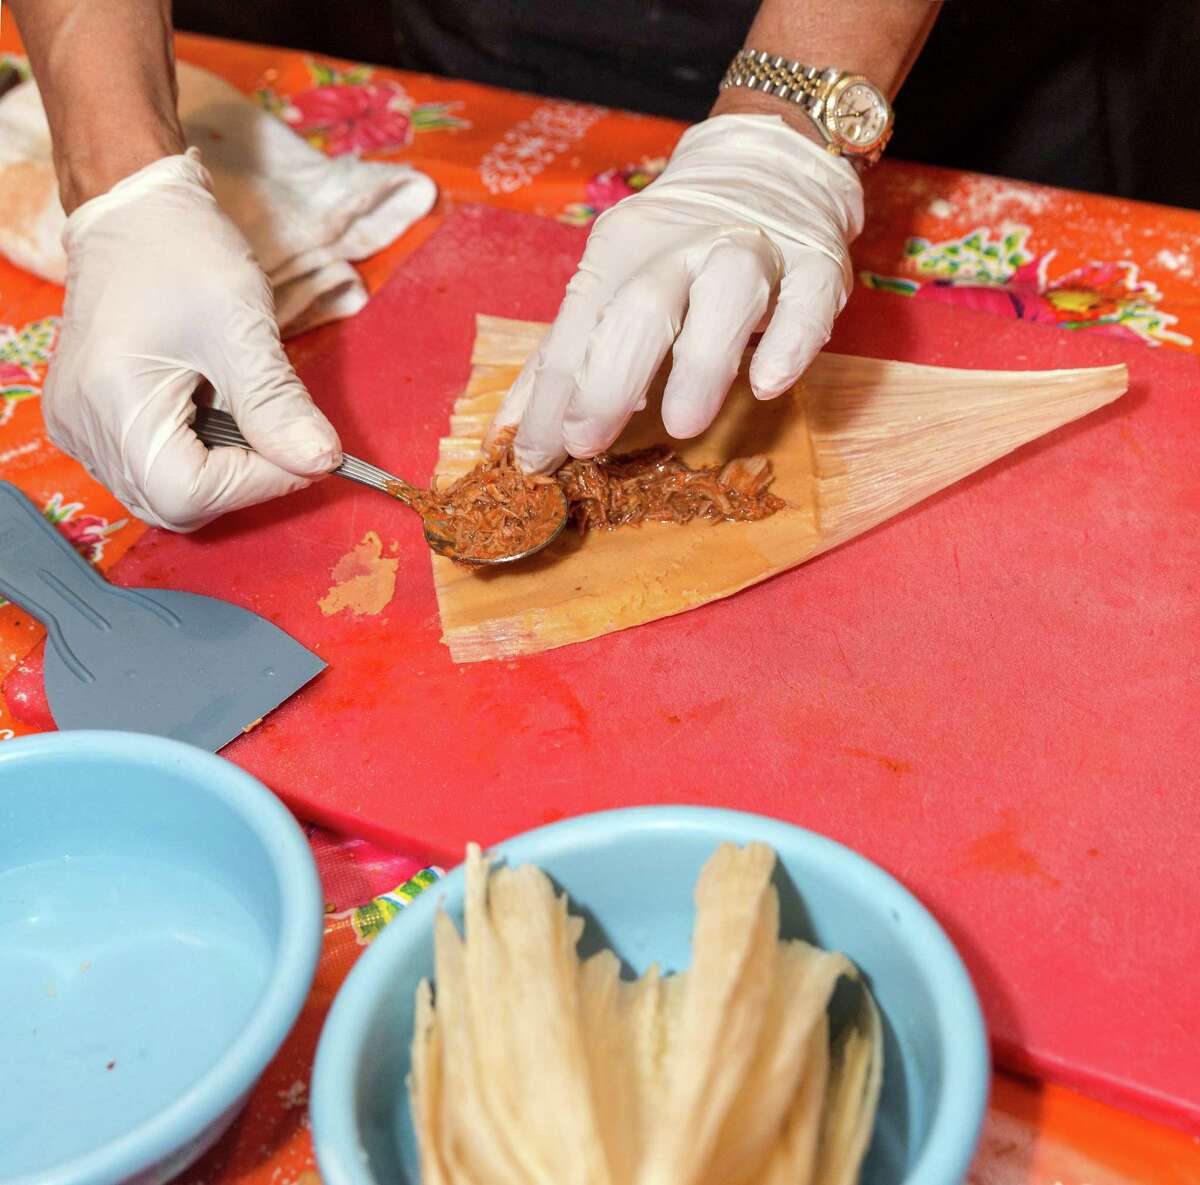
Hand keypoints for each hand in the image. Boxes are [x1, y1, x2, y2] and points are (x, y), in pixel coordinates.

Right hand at [43, 149, 340, 530]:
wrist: (136, 213)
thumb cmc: (183, 255)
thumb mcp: (243, 329)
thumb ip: (279, 404)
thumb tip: (322, 461)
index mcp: (113, 401)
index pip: (188, 493)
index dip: (257, 482)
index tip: (299, 449)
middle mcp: (83, 427)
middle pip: (175, 503)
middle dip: (242, 479)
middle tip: (275, 428)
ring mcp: (80, 429)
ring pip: (165, 494)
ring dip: (221, 468)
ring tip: (235, 406)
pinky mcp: (90, 425)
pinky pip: (151, 469)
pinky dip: (196, 455)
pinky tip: (208, 408)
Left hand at [488, 114, 863, 471]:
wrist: (766, 163)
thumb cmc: (674, 247)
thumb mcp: (609, 286)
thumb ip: (565, 358)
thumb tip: (511, 433)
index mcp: (620, 249)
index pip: (578, 328)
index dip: (552, 396)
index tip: (534, 457)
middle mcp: (683, 244)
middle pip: (641, 306)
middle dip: (609, 380)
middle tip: (587, 443)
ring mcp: (753, 250)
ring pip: (728, 294)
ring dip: (700, 361)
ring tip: (681, 425)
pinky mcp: (815, 265)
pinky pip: (807, 301)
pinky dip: (788, 341)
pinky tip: (768, 384)